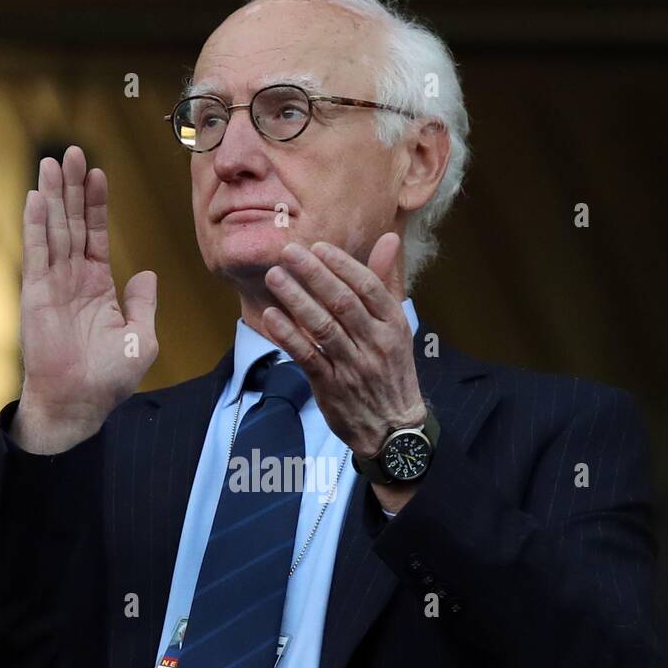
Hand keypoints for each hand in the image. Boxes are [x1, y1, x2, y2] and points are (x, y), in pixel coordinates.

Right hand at [13, 145, 157, 451]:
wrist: (78, 403)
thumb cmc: (109, 379)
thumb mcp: (141, 339)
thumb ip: (144, 304)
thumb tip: (146, 274)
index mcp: (98, 286)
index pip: (96, 234)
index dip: (97, 203)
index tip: (97, 172)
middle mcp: (73, 279)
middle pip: (73, 222)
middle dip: (72, 187)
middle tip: (70, 150)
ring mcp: (53, 284)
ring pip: (54, 229)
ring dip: (53, 195)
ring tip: (53, 161)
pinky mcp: (36, 293)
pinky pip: (37, 252)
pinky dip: (36, 224)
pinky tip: (37, 196)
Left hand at [262, 231, 424, 458]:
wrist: (393, 428)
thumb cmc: (391, 371)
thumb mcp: (397, 327)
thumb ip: (386, 283)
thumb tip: (390, 238)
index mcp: (393, 325)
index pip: (367, 286)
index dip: (341, 264)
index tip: (317, 247)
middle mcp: (375, 343)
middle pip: (342, 302)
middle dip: (313, 274)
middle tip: (288, 252)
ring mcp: (353, 366)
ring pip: (323, 327)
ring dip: (296, 299)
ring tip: (275, 277)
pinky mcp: (331, 386)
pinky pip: (307, 356)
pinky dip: (288, 336)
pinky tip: (271, 317)